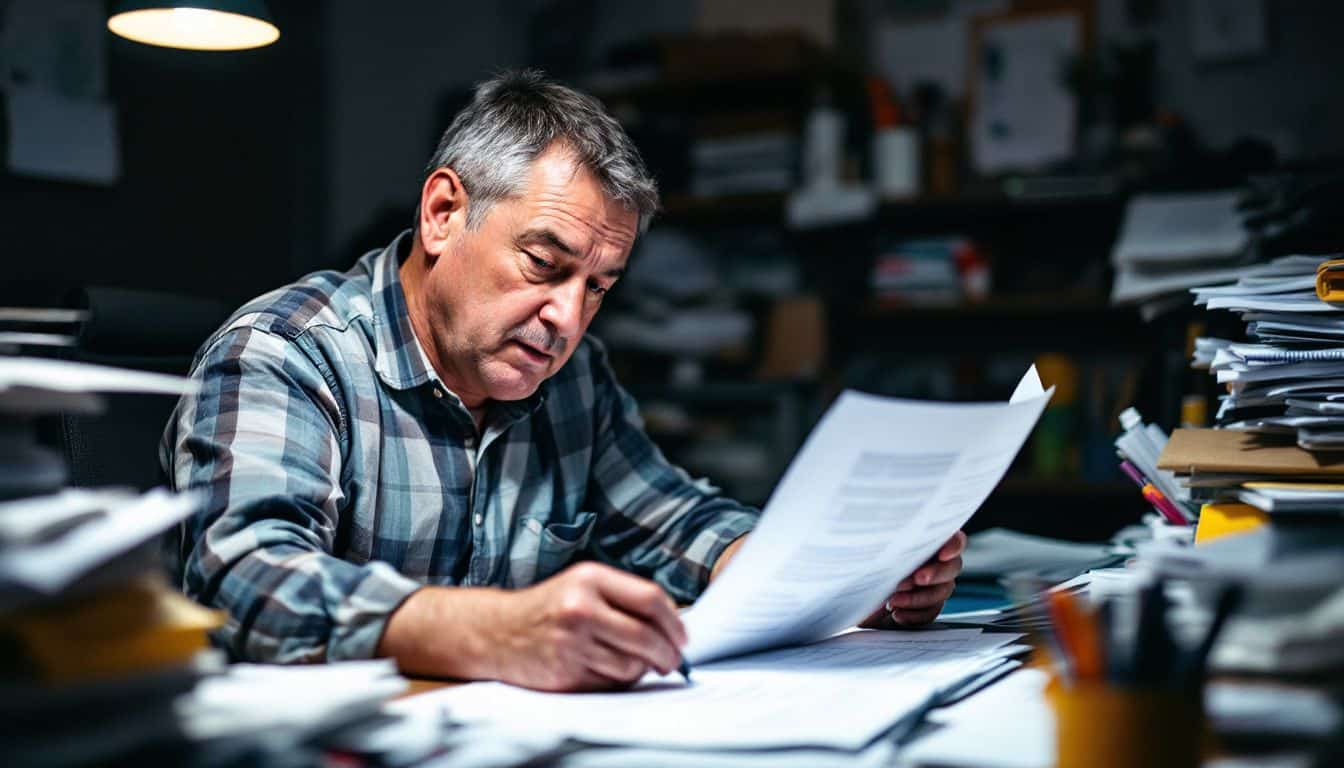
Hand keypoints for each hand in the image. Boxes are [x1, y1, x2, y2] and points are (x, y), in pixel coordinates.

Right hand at [484, 562, 686, 690]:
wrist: (497, 632)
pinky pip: (611, 684)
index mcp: (590, 579)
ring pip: (632, 665)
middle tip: (673, 661)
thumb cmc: (550, 608)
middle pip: (647, 636)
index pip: (650, 599)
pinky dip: (617, 681)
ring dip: (641, 669)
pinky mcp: (564, 673)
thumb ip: (626, 598)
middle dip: (668, 654)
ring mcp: (571, 642)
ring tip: (632, 662)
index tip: (683, 637)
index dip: (675, 622)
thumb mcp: (584, 585)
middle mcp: (580, 608)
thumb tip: (676, 626)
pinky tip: (606, 670)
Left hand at [860, 530, 965, 628]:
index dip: (953, 545)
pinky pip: (930, 614)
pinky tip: (897, 614)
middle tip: (916, 579)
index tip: (942, 554)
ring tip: (893, 600)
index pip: (952, 539)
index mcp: (924, 542)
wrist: (850, 595)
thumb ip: (885, 547)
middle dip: (935, 573)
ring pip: (942, 592)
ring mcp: (932, 587)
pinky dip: (914, 615)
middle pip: (952, 567)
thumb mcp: (868, 553)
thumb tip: (891, 540)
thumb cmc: (860, 566)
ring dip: (919, 597)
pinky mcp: (925, 609)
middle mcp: (933, 563)